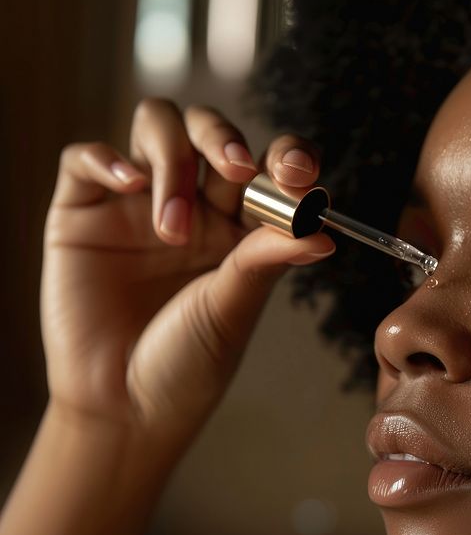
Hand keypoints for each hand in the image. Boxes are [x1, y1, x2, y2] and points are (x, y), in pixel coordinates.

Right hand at [40, 98, 334, 448]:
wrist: (123, 406)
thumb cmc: (188, 362)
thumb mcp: (234, 307)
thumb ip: (269, 258)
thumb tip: (324, 231)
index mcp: (242, 225)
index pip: (269, 166)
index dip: (286, 155)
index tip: (296, 171)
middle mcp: (194, 204)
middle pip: (212, 132)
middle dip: (226, 139)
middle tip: (237, 171)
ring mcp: (137, 203)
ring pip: (157, 127)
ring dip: (173, 161)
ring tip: (174, 230)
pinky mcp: (83, 211)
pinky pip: (86, 158)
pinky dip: (107, 159)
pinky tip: (129, 185)